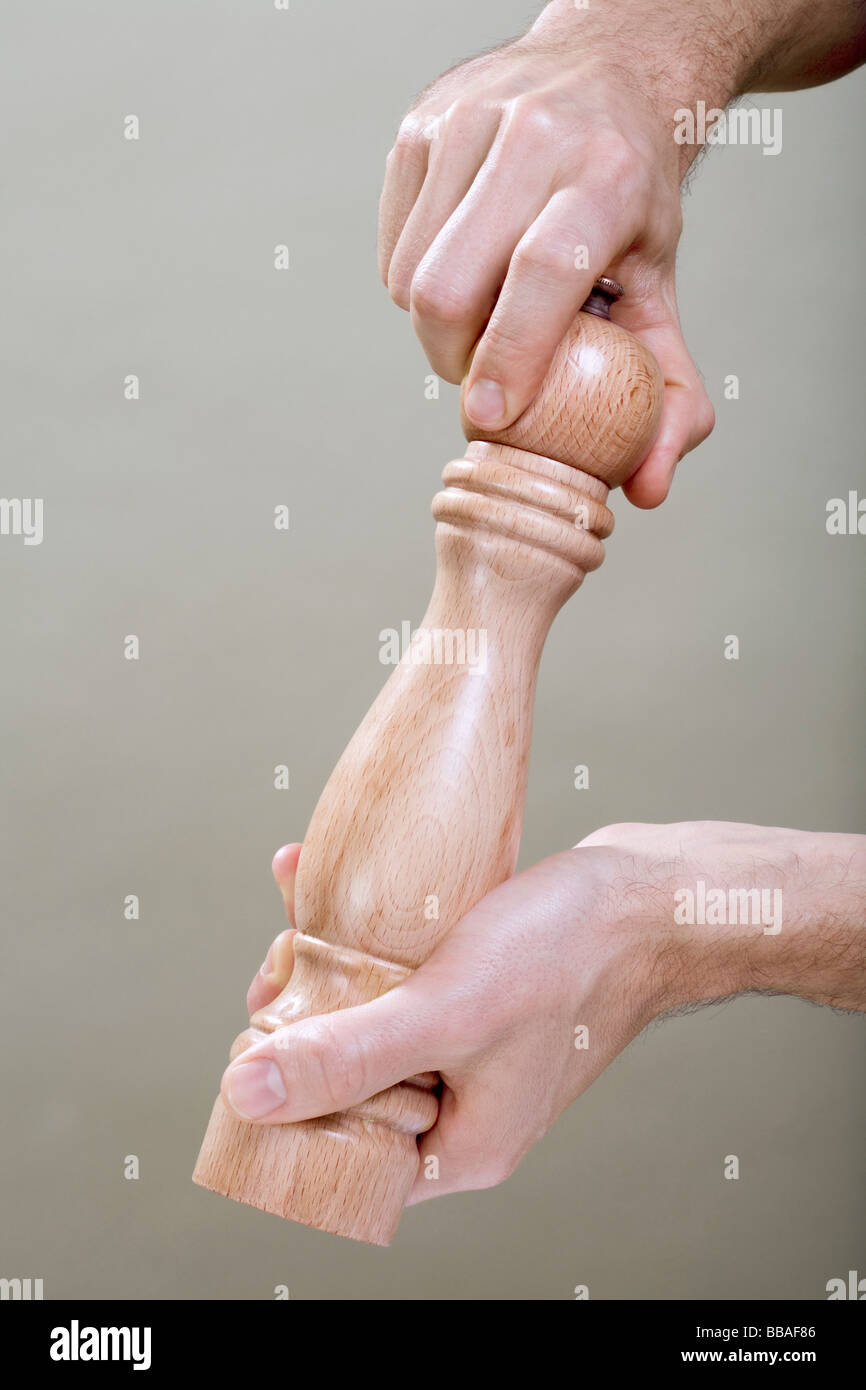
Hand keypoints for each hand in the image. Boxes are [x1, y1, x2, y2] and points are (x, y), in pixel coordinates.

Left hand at [221, 823, 864, 1203]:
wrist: (652, 897)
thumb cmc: (568, 958)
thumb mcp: (444, 1010)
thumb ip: (347, 1057)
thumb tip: (244, 1093)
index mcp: (461, 1147)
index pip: (342, 1159)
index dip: (285, 1114)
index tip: (253, 1045)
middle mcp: (463, 1109)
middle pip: (349, 1088)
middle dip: (300, 1027)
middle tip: (277, 971)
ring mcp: (471, 1053)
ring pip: (371, 1027)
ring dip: (326, 974)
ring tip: (299, 918)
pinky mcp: (476, 1001)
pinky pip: (402, 984)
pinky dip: (365, 942)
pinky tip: (334, 886)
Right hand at [378, 3, 717, 507]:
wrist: (602, 73)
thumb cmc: (629, 200)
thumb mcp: (664, 291)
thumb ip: (668, 398)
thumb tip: (645, 489)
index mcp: (605, 175)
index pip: (542, 273)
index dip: (511, 356)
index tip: (490, 417)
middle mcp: (533, 135)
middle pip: (451, 285)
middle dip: (455, 362)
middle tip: (485, 380)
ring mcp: (465, 123)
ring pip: (409, 278)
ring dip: (435, 330)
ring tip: (483, 320)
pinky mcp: (417, 128)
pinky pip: (392, 253)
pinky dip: (414, 289)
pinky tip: (463, 274)